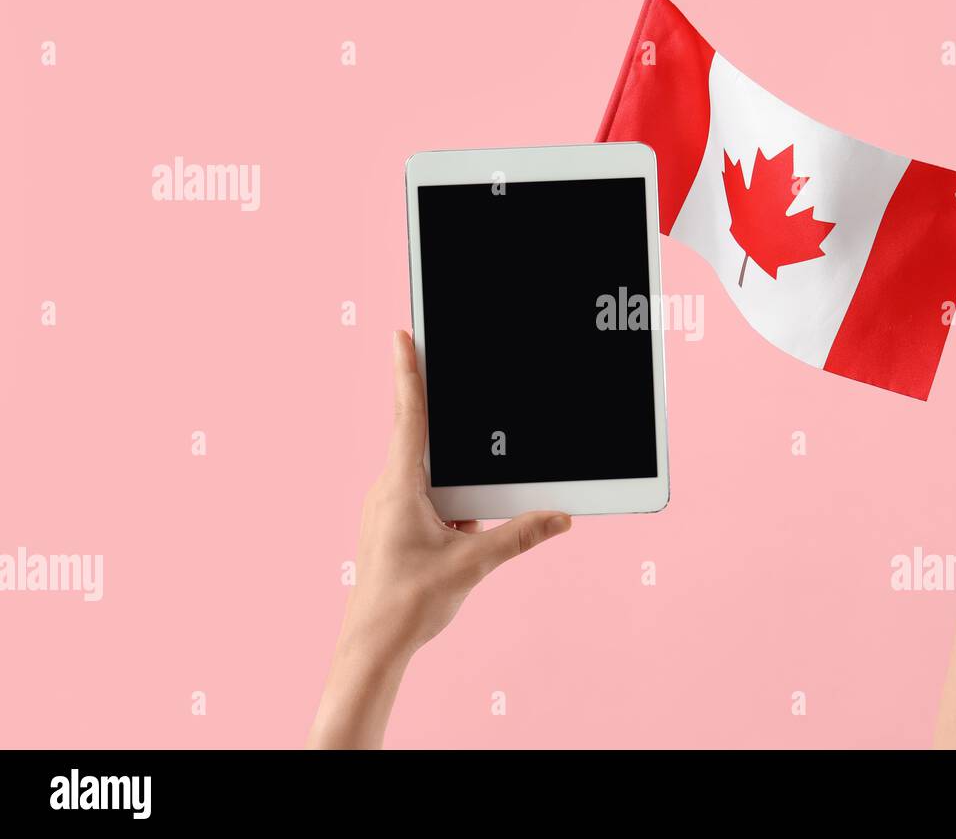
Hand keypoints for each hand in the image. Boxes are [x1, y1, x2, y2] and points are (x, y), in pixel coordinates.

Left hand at [307, 330, 570, 747]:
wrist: (372, 645)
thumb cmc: (408, 603)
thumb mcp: (473, 563)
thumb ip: (520, 535)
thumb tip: (560, 517)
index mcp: (400, 486)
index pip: (408, 416)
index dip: (408, 371)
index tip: (402, 335)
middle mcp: (388, 490)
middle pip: (419, 440)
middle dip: (443, 425)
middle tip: (449, 397)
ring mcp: (386, 509)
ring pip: (427, 476)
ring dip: (452, 483)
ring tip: (464, 515)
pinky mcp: (391, 528)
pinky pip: (424, 501)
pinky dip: (448, 506)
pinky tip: (462, 531)